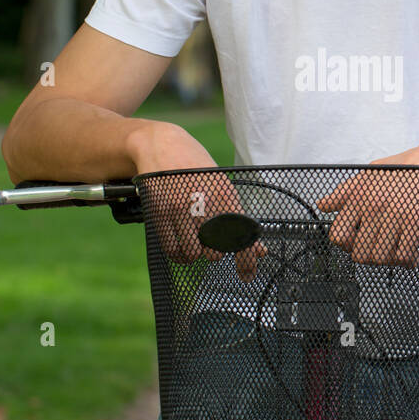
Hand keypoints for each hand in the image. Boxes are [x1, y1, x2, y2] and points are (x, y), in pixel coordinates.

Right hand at [130, 121, 266, 280]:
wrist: (161, 145)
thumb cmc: (195, 168)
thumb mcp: (221, 186)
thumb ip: (238, 218)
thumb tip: (259, 250)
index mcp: (225, 194)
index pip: (241, 236)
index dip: (247, 260)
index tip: (247, 274)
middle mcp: (204, 202)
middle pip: (216, 251)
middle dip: (214, 252)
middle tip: (209, 241)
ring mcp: (180, 209)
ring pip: (193, 254)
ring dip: (194, 255)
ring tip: (193, 244)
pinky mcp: (159, 214)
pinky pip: (172, 250)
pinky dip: (178, 255)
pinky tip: (180, 246)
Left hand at [316, 130, 418, 266]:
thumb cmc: (412, 164)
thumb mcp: (373, 171)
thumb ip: (346, 191)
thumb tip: (323, 205)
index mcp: (359, 194)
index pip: (338, 235)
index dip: (347, 245)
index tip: (360, 243)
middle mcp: (373, 205)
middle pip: (358, 253)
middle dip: (371, 256)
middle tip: (383, 249)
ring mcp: (394, 214)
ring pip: (379, 258)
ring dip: (389, 260)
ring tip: (398, 251)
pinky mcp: (416, 221)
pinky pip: (403, 256)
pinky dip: (407, 261)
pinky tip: (413, 253)